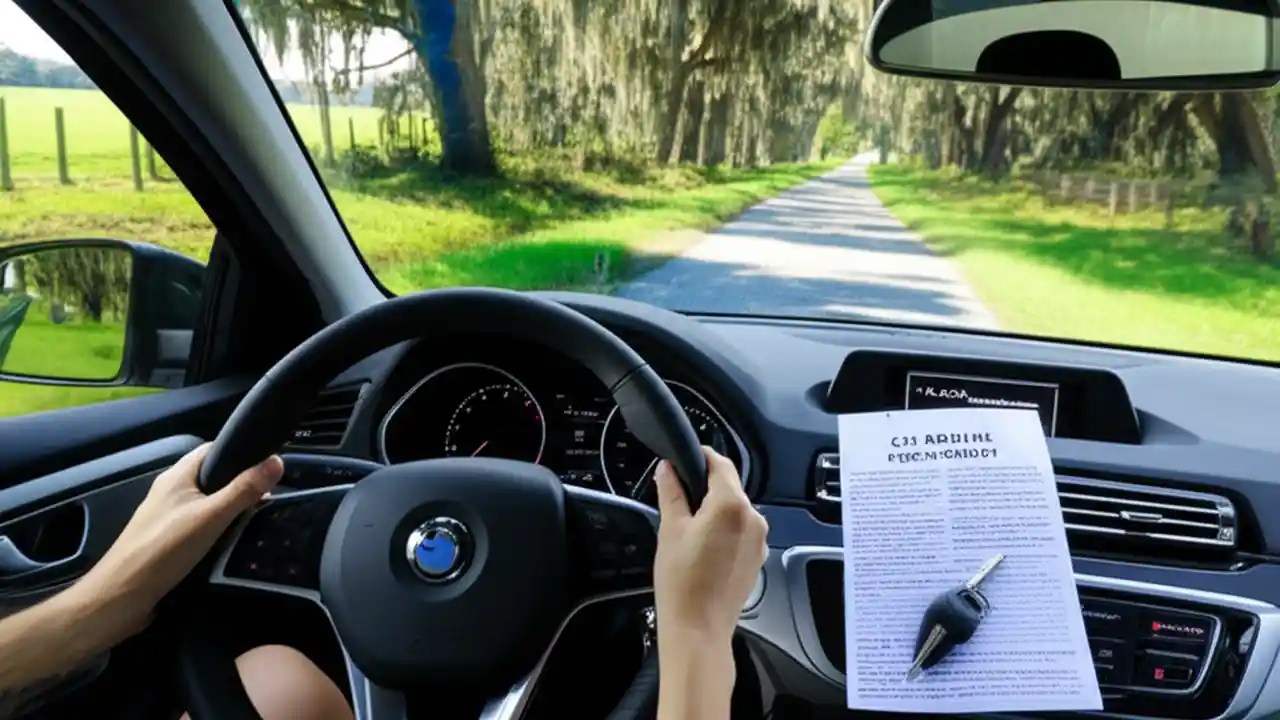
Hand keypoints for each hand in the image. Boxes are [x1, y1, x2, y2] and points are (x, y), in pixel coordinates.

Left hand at [71, 444, 282, 640]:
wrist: (121, 598)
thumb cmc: (163, 551)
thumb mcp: (211, 517)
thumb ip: (243, 490)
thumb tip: (276, 461)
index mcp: (176, 477)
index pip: (213, 450)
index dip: (242, 451)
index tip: (270, 464)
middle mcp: (170, 493)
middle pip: (213, 479)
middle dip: (241, 486)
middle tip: (270, 498)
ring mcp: (167, 519)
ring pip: (208, 506)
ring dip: (231, 512)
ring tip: (258, 521)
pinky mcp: (168, 543)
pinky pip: (201, 528)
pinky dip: (219, 532)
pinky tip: (233, 545)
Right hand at [654, 447, 767, 646]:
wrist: (699, 629)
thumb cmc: (682, 582)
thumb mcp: (670, 529)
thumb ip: (671, 492)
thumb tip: (667, 469)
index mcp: (732, 505)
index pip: (721, 463)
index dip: (701, 457)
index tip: (685, 459)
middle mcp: (754, 519)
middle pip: (730, 487)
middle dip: (705, 487)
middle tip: (678, 497)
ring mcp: (759, 540)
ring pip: (736, 510)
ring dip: (715, 510)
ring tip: (688, 528)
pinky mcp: (758, 557)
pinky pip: (742, 531)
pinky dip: (725, 530)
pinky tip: (704, 546)